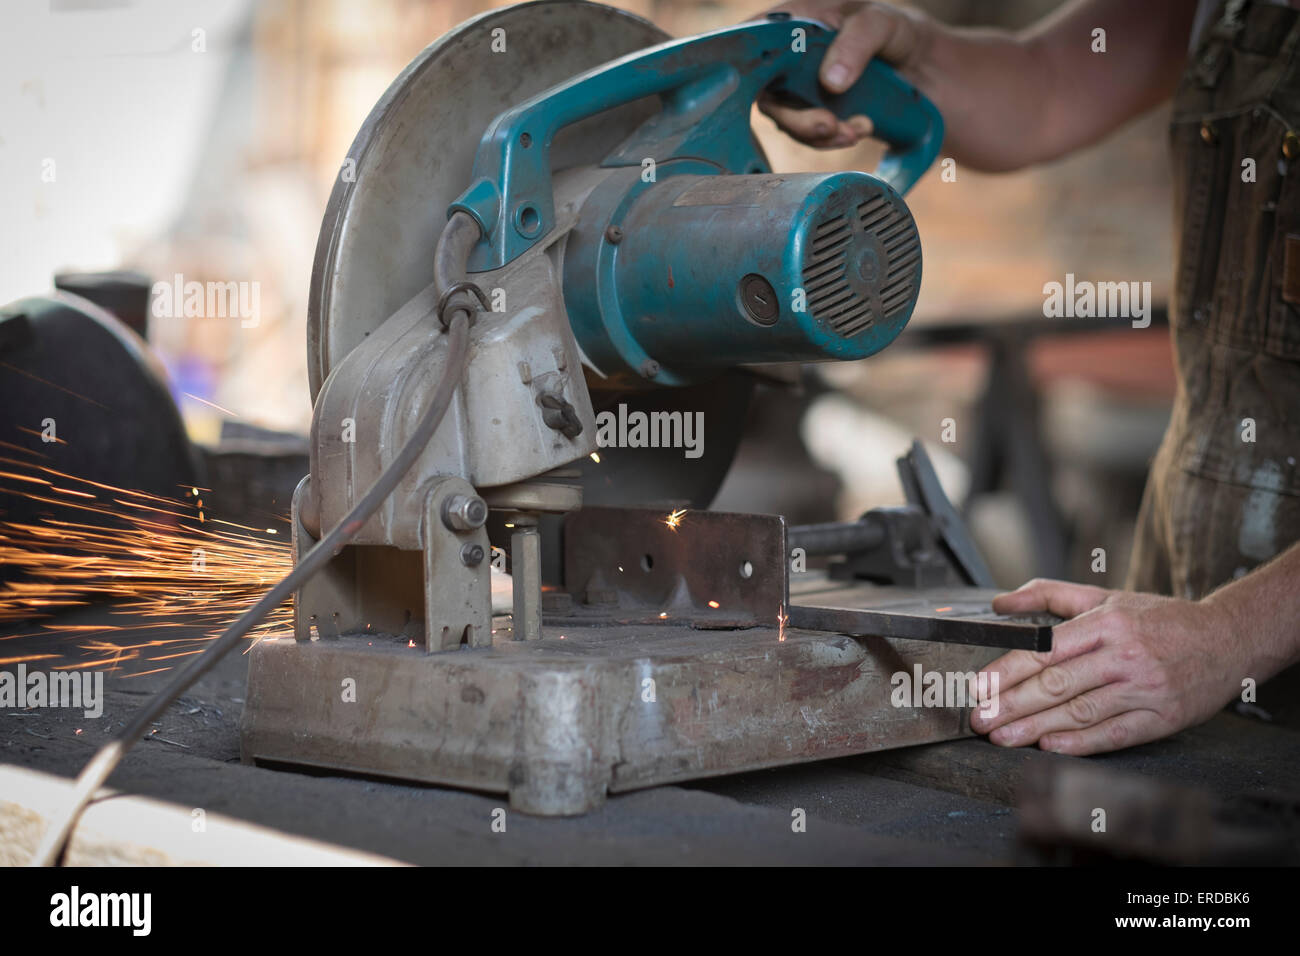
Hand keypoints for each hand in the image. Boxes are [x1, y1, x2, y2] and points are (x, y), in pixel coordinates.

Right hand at [756, 1, 930, 148]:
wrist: (930, 69)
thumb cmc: (898, 32)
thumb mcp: (881, 23)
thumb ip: (856, 42)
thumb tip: (829, 82)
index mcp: (796, 20)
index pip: (755, 40)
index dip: (748, 66)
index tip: (770, 91)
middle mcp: (791, 57)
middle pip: (767, 93)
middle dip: (797, 118)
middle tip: (828, 125)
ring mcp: (802, 88)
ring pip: (789, 120)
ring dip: (819, 134)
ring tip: (856, 130)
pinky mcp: (817, 113)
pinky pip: (811, 135)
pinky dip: (833, 139)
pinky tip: (860, 129)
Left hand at [969, 579, 1244, 754]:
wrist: (1227, 638)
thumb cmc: (1158, 619)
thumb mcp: (1105, 596)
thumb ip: (1049, 595)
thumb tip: (1000, 602)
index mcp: (1106, 623)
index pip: (1045, 650)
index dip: (1008, 670)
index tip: (980, 686)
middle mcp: (1124, 656)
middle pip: (1057, 684)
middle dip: (1012, 705)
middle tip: (980, 720)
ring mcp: (1144, 688)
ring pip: (1080, 712)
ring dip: (1036, 728)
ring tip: (1003, 737)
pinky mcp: (1162, 717)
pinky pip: (1114, 734)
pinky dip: (1080, 743)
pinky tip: (1050, 746)